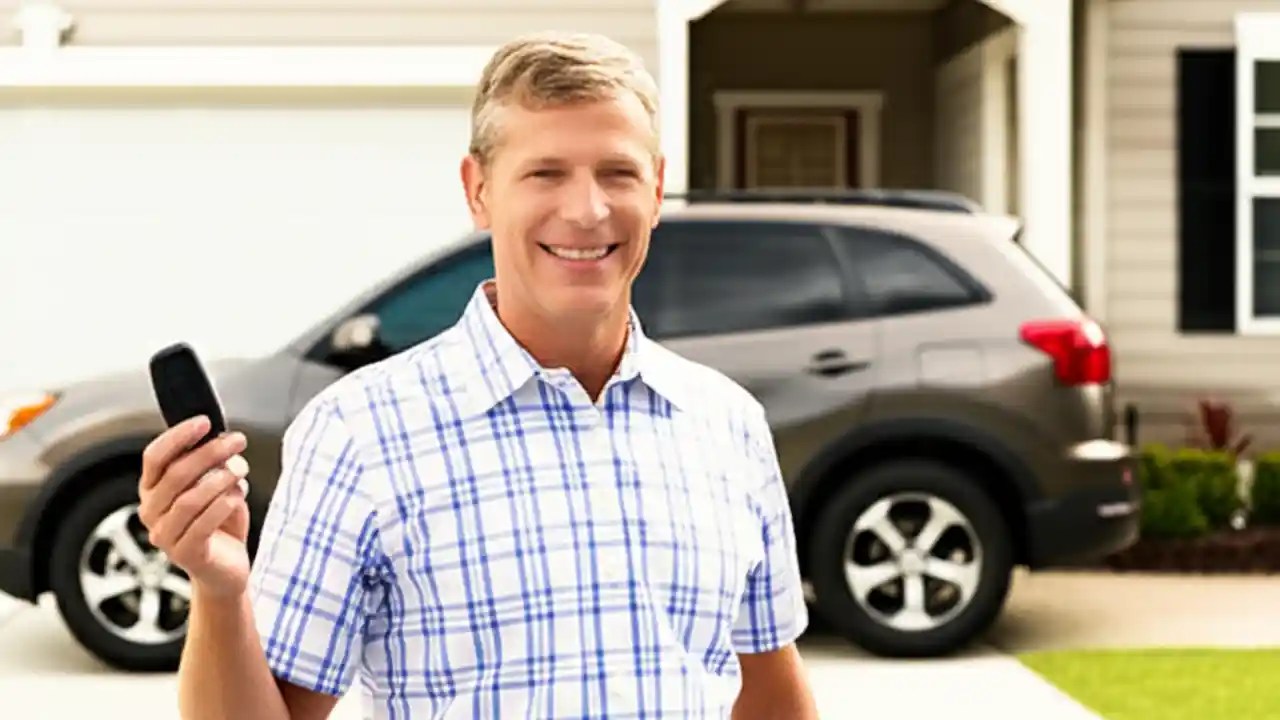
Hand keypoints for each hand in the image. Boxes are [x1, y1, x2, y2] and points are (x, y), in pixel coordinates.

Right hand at [138, 415, 251, 599]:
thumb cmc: (220, 523)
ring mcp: (165, 536)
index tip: (205, 421)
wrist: (227, 569)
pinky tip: (238, 496)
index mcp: (153, 490)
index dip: (178, 437)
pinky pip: (202, 524)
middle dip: (209, 452)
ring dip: (219, 479)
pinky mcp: (185, 554)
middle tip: (238, 441)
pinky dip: (222, 506)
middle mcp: (151, 512)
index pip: (155, 457)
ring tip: (242, 469)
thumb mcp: (216, 487)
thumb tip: (222, 439)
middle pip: (175, 474)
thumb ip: (212, 466)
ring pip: (188, 499)